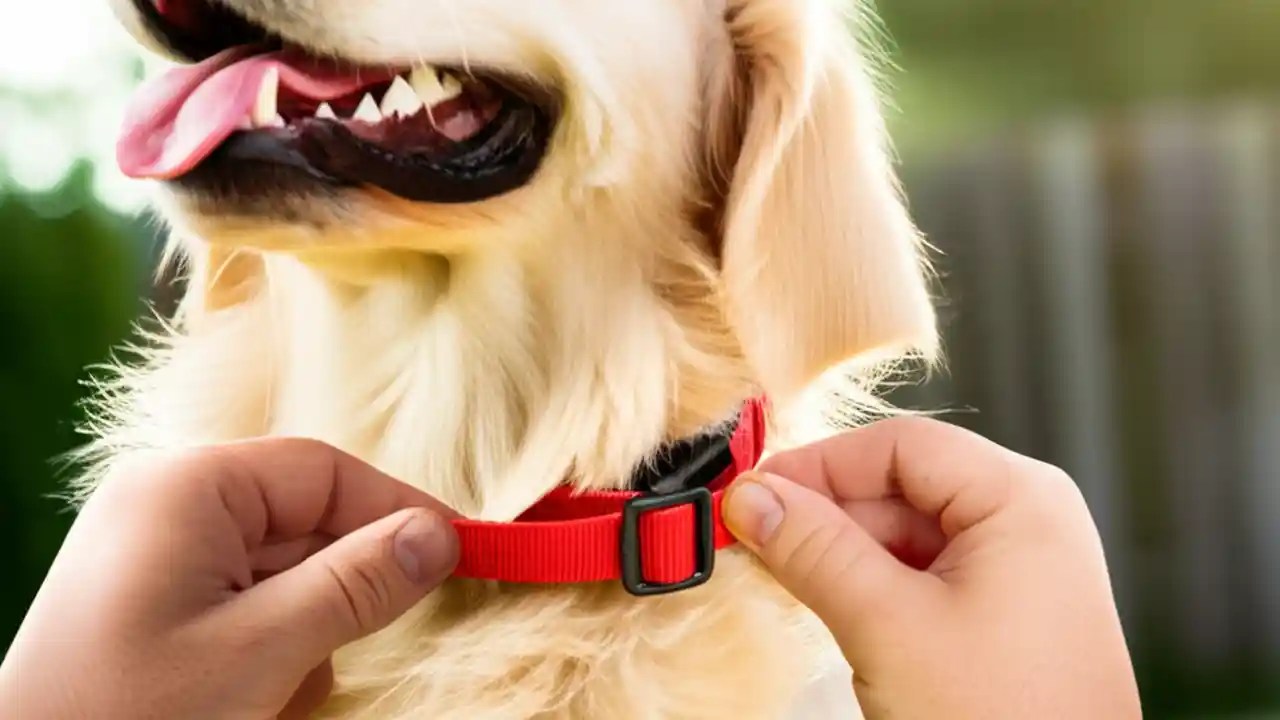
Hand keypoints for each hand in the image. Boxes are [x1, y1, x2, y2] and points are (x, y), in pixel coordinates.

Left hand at [0, 439, 460, 719]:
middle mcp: (168, 506)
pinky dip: (265, 655)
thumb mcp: (262, 652)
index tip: (459, 553)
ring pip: (280, 575)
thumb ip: (357, 585)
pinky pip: (244, 607)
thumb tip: (440, 537)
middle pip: (303, 523)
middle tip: (339, 655)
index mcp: (187, 489)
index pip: (323, 472)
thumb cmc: (129, 718)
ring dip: (300, 638)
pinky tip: (242, 704)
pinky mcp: (152, 604)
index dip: (397, 510)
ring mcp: (155, 556)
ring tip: (265, 697)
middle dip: (333, 595)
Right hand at [723, 418, 1140, 718]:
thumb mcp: (889, 627)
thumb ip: (815, 551)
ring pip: (907, 531)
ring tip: (785, 577)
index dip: (820, 464)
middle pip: (902, 484)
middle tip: (755, 538)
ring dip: (842, 551)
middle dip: (826, 513)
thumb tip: (753, 499)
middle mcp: (1028, 520)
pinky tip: (829, 603)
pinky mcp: (1003, 611)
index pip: (902, 445)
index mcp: (1022, 500)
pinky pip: (923, 572)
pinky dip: (871, 583)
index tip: (755, 494)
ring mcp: (1019, 568)